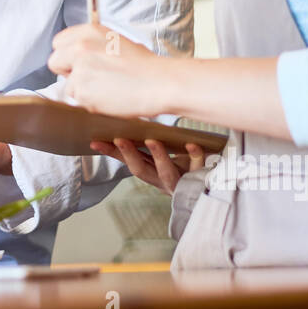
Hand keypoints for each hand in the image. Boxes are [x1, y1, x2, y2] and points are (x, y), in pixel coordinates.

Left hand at [48, 23, 173, 117]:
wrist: (160, 83)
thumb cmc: (144, 66)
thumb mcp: (116, 41)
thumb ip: (92, 45)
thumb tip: (76, 56)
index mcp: (89, 31)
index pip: (58, 42)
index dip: (68, 55)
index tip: (79, 63)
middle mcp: (80, 47)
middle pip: (54, 61)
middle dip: (68, 72)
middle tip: (90, 78)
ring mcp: (79, 68)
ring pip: (66, 85)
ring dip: (81, 90)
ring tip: (105, 89)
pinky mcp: (81, 90)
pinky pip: (76, 100)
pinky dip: (89, 103)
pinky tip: (107, 98)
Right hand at [90, 139, 204, 195]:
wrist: (211, 191)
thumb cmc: (186, 167)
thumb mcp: (166, 157)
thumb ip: (152, 144)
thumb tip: (133, 117)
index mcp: (152, 173)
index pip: (127, 162)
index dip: (112, 153)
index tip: (96, 142)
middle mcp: (162, 180)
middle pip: (141, 170)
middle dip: (129, 154)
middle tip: (119, 139)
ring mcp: (180, 182)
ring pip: (166, 172)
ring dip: (159, 156)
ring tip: (152, 140)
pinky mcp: (199, 180)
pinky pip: (197, 168)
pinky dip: (194, 155)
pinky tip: (192, 144)